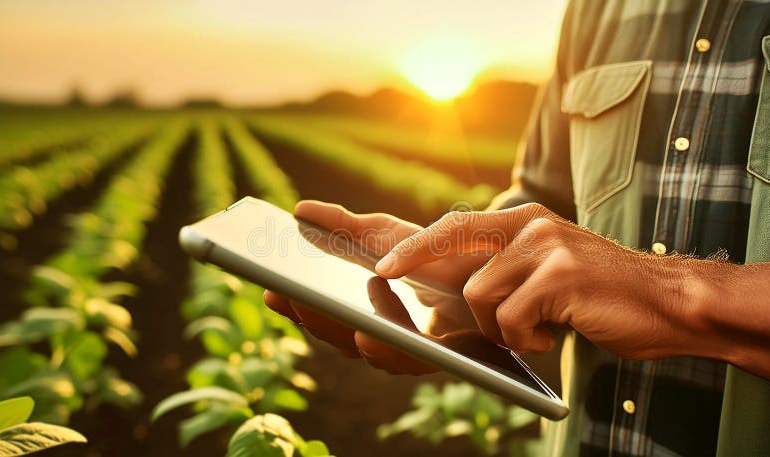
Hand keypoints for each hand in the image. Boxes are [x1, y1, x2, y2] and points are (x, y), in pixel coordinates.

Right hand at [264, 200, 490, 373]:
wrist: (500, 264)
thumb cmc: (440, 254)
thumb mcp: (389, 235)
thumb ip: (345, 227)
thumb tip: (301, 209)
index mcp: (366, 312)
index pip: (325, 317)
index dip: (296, 307)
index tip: (269, 290)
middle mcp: (387, 336)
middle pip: (339, 337)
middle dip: (311, 319)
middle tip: (284, 297)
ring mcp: (415, 349)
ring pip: (371, 351)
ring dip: (344, 333)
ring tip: (325, 309)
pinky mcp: (446, 354)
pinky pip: (412, 354)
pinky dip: (389, 335)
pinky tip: (375, 308)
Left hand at [375, 203, 705, 359]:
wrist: (669, 303)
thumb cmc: (602, 297)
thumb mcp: (551, 270)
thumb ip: (510, 268)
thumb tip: (458, 289)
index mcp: (526, 222)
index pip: (458, 225)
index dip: (417, 244)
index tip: (384, 264)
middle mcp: (532, 225)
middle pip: (452, 241)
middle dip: (411, 260)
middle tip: (387, 274)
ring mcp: (547, 246)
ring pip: (481, 295)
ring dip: (501, 327)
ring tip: (536, 329)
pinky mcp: (561, 274)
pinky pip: (511, 318)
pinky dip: (526, 339)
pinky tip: (553, 334)